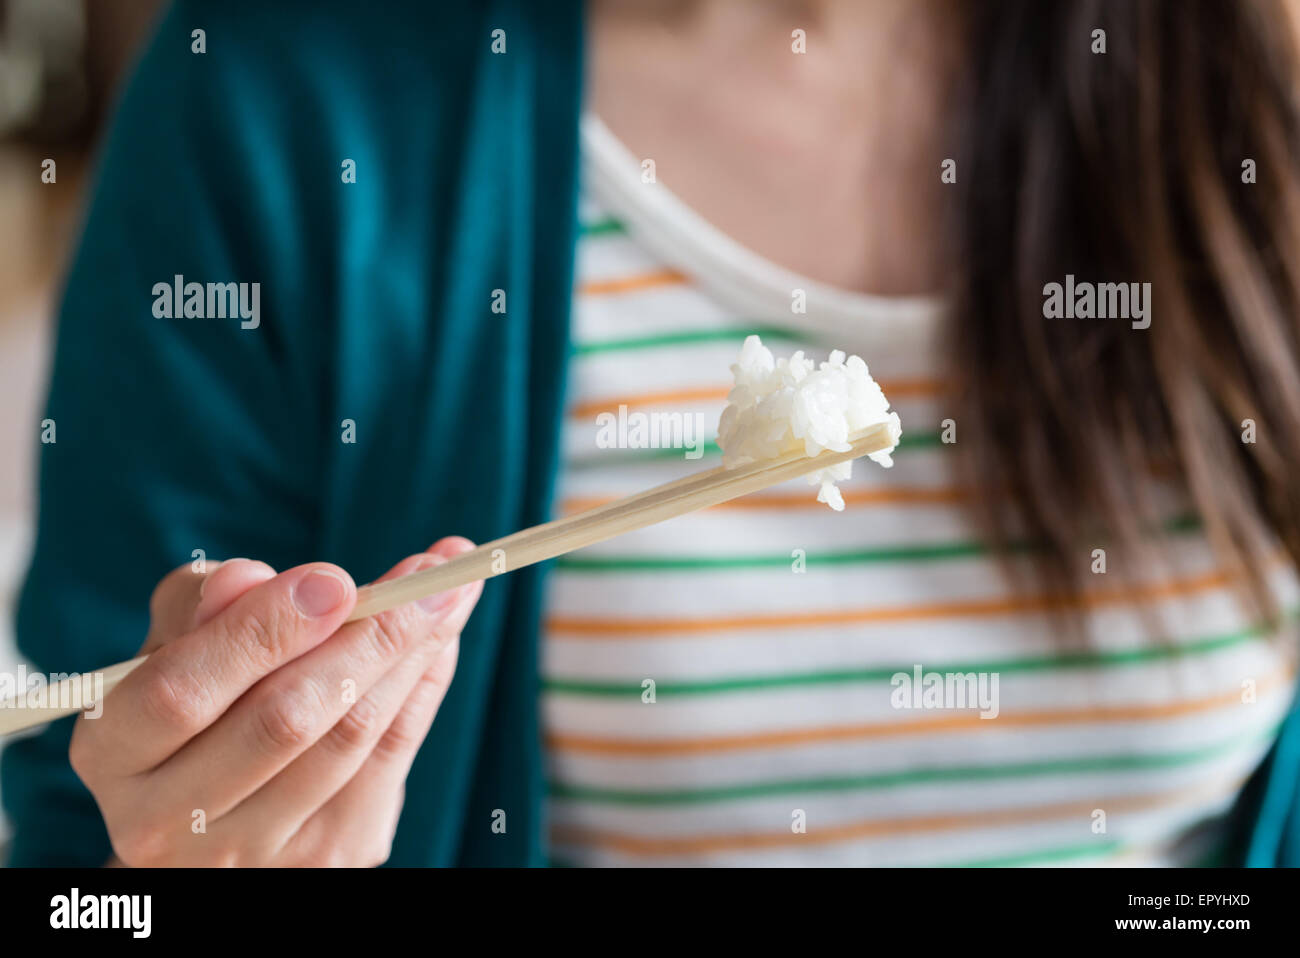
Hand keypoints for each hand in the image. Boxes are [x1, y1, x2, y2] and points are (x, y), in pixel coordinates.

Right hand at [69, 538, 481, 866]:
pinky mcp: (328, 858)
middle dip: (369, 635)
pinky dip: (423, 688)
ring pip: (352, 737)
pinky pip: (391, 759)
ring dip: (413, 653)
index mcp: (114, 753)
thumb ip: (201, 604)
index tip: (335, 578)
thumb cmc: (192, 702)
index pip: (183, 691)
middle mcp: (170, 821)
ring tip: (451, 590)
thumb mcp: (172, 644)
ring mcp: (255, 853)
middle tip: (428, 573)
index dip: (263, 631)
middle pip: (286, 718)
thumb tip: (251, 577)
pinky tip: (439, 640)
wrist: (208, 820)